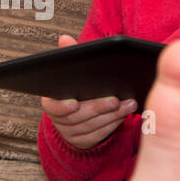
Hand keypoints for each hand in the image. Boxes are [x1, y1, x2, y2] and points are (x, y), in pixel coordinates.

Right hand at [41, 34, 136, 149]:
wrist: (78, 115)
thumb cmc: (77, 88)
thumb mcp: (72, 72)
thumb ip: (69, 55)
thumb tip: (64, 39)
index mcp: (52, 102)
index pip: (52, 107)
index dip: (62, 106)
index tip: (74, 102)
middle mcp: (59, 120)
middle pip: (77, 118)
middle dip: (98, 107)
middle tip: (115, 99)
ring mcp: (71, 133)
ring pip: (91, 127)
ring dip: (111, 115)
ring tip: (127, 103)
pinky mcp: (85, 142)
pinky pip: (100, 135)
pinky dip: (113, 124)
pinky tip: (125, 114)